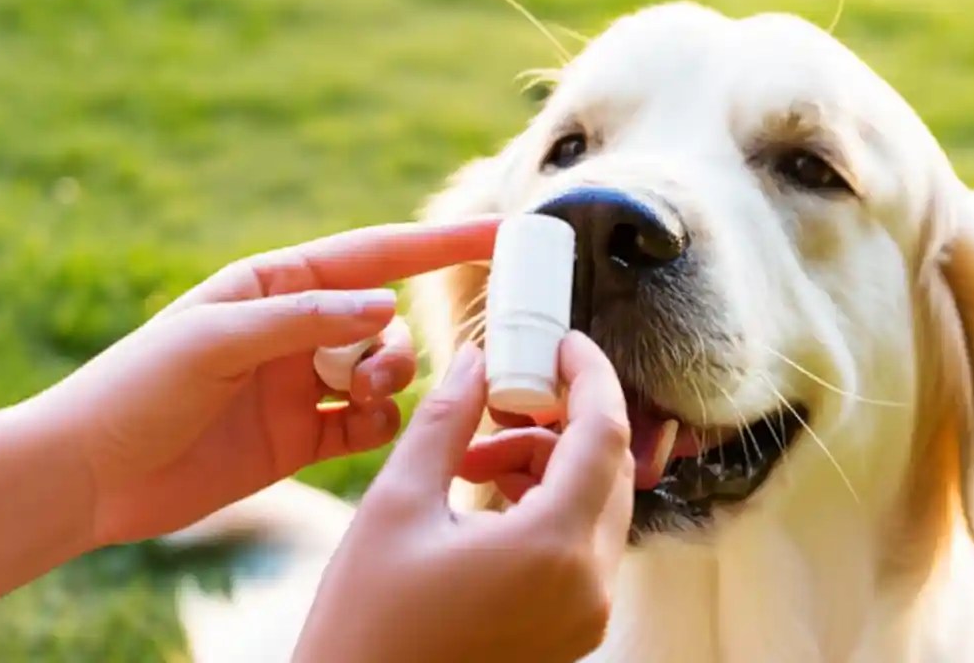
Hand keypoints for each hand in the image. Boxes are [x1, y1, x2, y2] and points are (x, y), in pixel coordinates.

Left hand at [27, 219, 497, 545]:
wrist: (93, 476)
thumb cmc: (139, 389)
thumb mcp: (215, 339)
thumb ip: (305, 320)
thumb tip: (386, 306)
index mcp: (276, 286)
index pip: (376, 254)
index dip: (441, 244)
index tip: (501, 235)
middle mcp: (298, 331)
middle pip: (386, 321)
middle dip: (397, 342)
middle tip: (370, 374)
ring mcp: (303, 385)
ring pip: (385, 372)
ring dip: (390, 383)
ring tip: (359, 402)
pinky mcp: (303, 438)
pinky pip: (368, 426)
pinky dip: (378, 426)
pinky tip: (357, 429)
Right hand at [294, 334, 634, 662]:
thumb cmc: (367, 624)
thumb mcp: (396, 505)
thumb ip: (446, 421)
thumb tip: (475, 360)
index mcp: (553, 549)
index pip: (604, 434)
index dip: (590, 376)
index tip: (563, 344)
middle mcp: (589, 585)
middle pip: (606, 468)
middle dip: (557, 423)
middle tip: (501, 401)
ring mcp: (586, 613)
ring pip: (595, 504)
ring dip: (545, 466)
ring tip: (469, 462)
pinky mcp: (572, 629)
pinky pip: (582, 544)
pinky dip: (547, 507)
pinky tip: (485, 500)